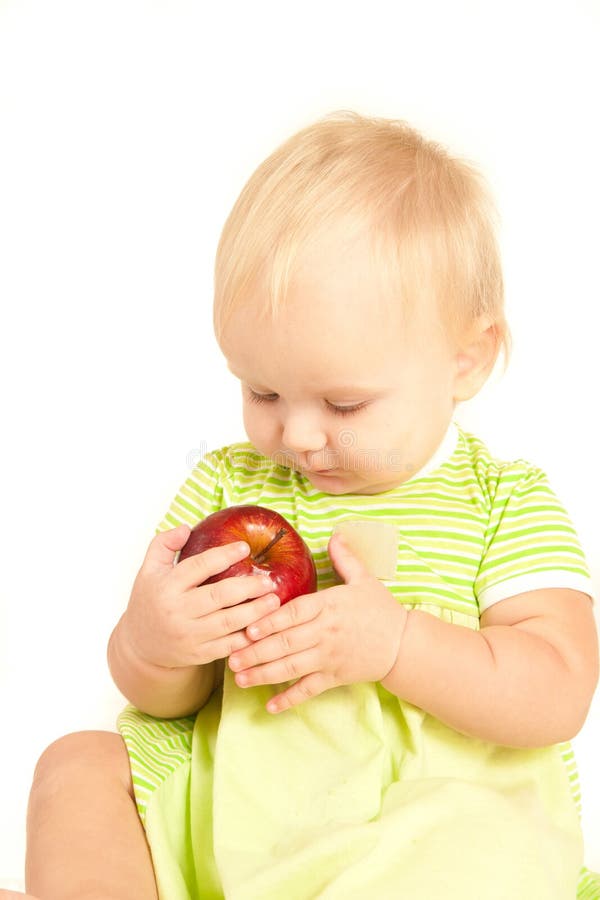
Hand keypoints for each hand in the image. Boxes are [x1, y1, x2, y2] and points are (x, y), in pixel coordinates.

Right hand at [122, 524, 280, 668]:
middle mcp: (177, 611)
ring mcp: (188, 635)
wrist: (140, 647)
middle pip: (220, 596)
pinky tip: (263, 626)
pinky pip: (228, 645)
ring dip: (255, 611)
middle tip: (268, 580)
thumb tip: (186, 528)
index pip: (199, 566)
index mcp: (166, 586)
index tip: (245, 548)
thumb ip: (164, 544)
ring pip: (228, 622)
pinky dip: (248, 636)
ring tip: (274, 600)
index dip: (224, 555)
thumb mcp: (148, 570)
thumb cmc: (150, 601)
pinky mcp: (198, 654)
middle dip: (248, 587)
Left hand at [228, 532, 407, 711]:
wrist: (405, 645)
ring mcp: (329, 658)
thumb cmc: (382, 610)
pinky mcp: (334, 678)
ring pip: (291, 668)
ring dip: (263, 674)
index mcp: (330, 606)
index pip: (295, 613)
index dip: (271, 621)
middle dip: (256, 651)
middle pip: (287, 643)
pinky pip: (308, 690)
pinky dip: (289, 699)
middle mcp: (326, 633)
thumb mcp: (365, 580)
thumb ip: (345, 558)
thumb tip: (335, 533)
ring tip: (239, 678)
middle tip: (230, 656)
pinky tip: (270, 706)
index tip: (250, 627)